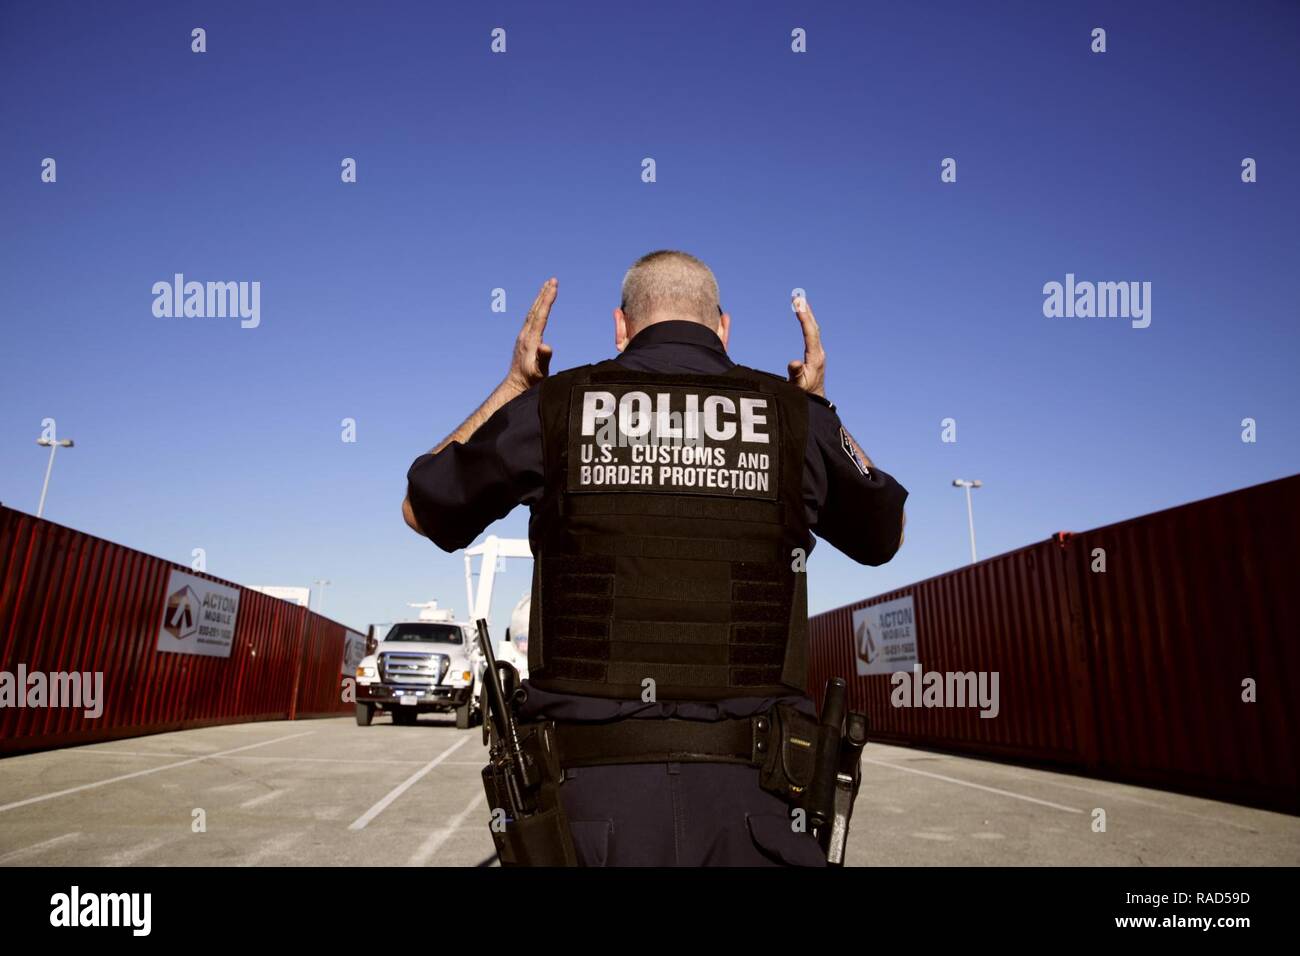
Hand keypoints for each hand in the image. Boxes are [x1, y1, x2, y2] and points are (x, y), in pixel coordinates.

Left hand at [505, 277, 556, 391]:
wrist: (516, 387)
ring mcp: (523, 337)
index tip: (554, 286)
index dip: (548, 300)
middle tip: (552, 280)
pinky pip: (532, 319)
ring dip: (540, 299)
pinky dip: (537, 309)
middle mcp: (525, 335)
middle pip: (536, 310)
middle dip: (544, 294)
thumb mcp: (538, 373)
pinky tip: (540, 307)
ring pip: (532, 313)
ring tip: (548, 287)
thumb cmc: (530, 381)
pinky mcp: (524, 340)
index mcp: (530, 340)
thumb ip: (542, 359)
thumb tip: (546, 346)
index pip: (541, 315)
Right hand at [787, 295, 825, 396]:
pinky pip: (812, 334)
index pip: (810, 333)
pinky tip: (804, 318)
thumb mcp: (797, 386)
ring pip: (813, 330)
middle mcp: (819, 353)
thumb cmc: (805, 395)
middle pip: (813, 327)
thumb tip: (793, 362)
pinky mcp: (815, 355)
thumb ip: (796, 374)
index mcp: (815, 357)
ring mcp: (818, 353)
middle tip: (798, 297)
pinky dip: (807, 323)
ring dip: (807, 315)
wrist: (815, 402)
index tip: (798, 305)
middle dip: (806, 311)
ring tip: (800, 302)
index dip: (804, 318)